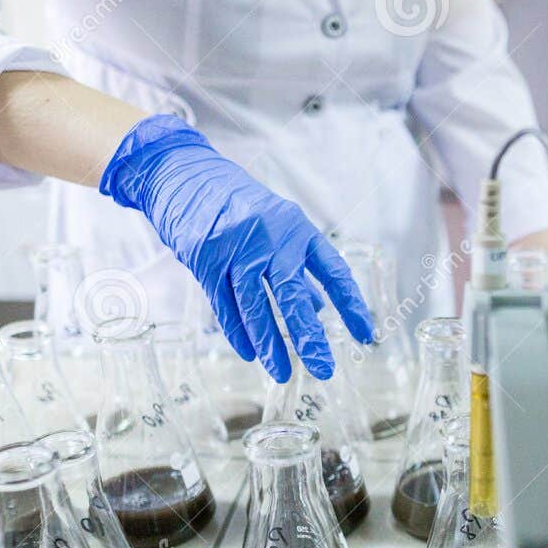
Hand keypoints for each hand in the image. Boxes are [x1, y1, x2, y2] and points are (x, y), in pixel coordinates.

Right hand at [100, 115, 373, 380]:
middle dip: (310, 337)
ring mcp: (236, 248)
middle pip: (294, 296)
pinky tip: (250, 353)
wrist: (182, 174)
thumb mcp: (276, 225)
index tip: (365, 335)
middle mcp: (271, 238)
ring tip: (283, 373)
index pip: (333, 271)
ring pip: (256, 306)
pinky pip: (225, 304)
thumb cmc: (236, 204)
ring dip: (271, 345)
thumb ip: (298, 265)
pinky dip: (238, 332)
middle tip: (324, 369)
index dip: (351, 304)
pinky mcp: (205, 258)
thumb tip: (320, 308)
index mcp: (297, 228)